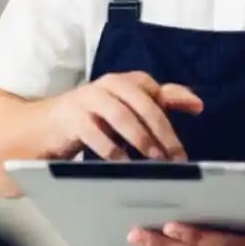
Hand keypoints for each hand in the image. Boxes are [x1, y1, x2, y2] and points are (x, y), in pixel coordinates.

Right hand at [43, 71, 202, 160]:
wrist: (46, 125)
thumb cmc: (95, 117)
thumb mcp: (128, 107)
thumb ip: (160, 102)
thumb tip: (197, 103)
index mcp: (125, 81)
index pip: (156, 90)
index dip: (177, 103)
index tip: (196, 116)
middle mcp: (109, 84)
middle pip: (143, 104)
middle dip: (163, 131)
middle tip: (176, 156)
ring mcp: (89, 99)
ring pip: (122, 116)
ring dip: (142, 139)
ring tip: (156, 160)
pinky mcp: (72, 118)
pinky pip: (96, 134)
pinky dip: (113, 150)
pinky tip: (124, 164)